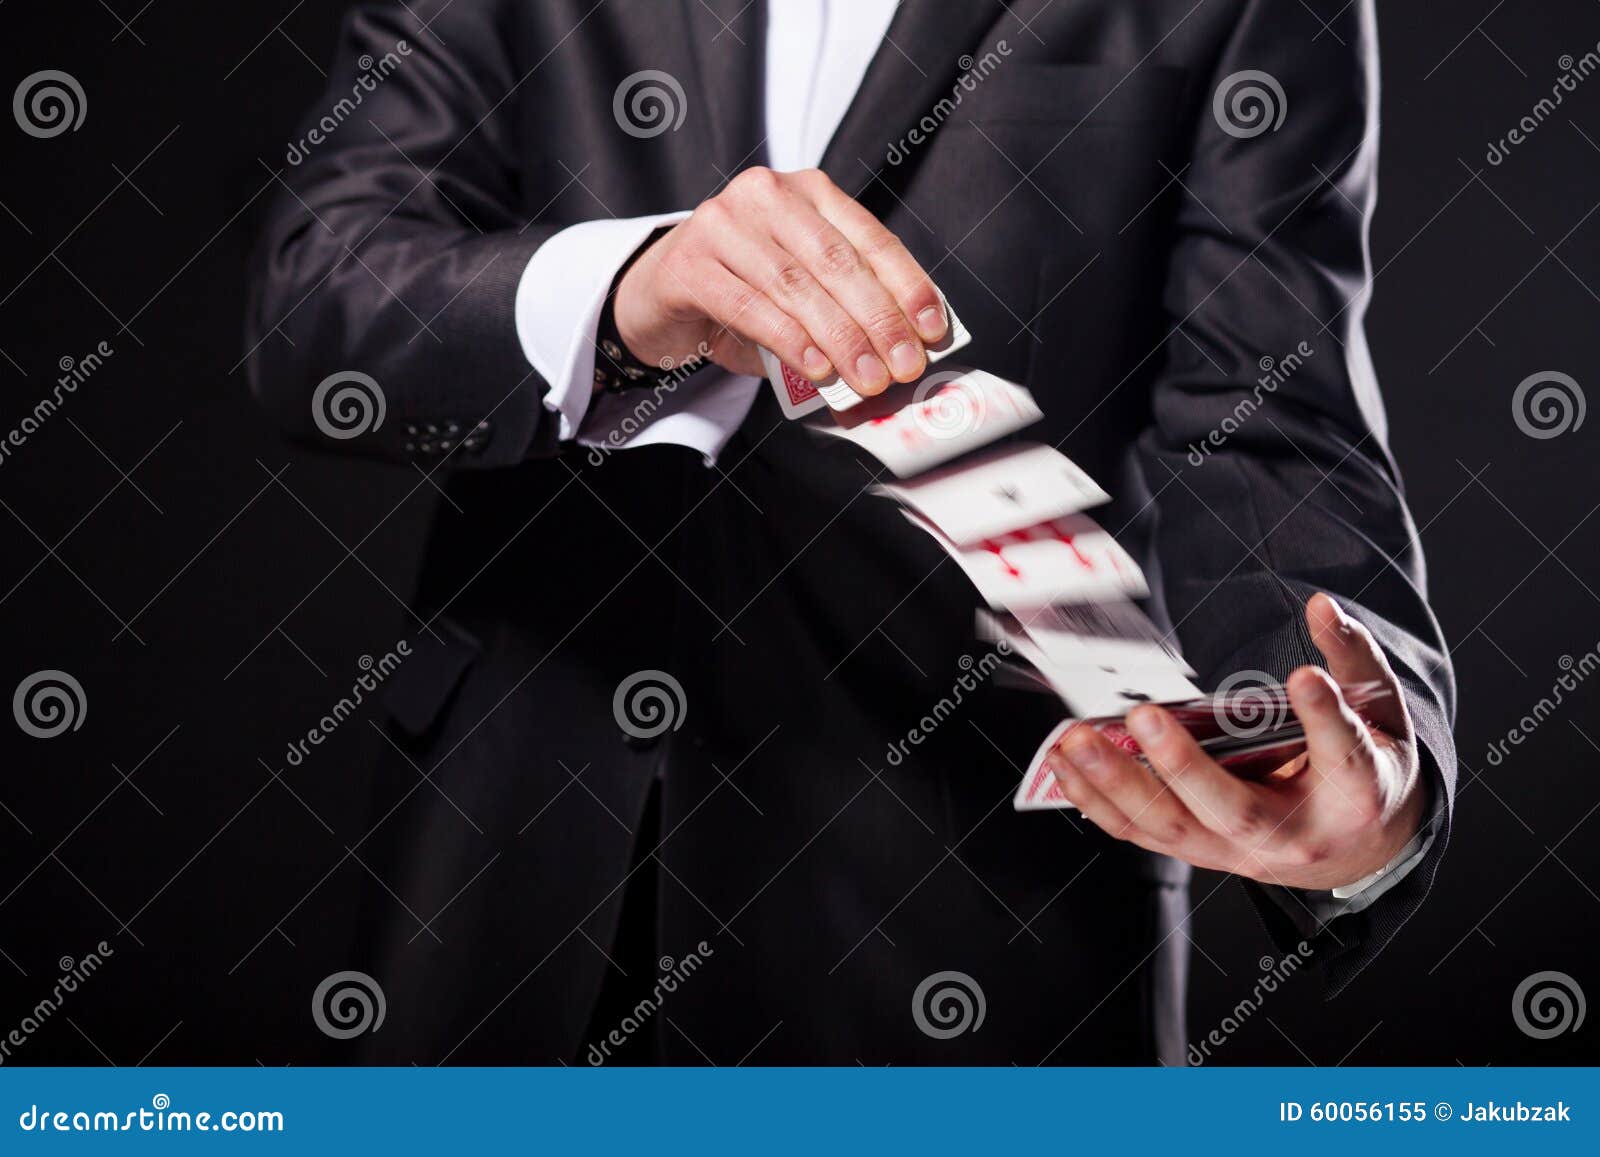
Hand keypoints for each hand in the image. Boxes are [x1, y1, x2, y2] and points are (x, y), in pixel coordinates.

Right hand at [612, 166, 947, 393]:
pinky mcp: (689, 263)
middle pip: (836, 262)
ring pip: (796, 287)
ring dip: (840, 339)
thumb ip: (845, 307)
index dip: (907, 285)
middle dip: (878, 320)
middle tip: (903, 366)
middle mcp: (767, 195)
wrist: (660, 294)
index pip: (869, 238)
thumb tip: (899, 352)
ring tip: (866, 379)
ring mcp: (723, 223)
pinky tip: (816, 368)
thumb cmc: (743, 292)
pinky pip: (750, 307)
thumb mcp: (801, 291)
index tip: (933, 330)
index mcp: (808, 192)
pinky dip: (789, 341)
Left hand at [1046, 594, 1425, 890]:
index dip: (1325, 718)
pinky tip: (1066, 767)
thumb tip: (1319, 606)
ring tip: (1078, 740)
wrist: (1358, 848)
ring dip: (1118, 784)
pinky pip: (1143, 834)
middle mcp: (1294, 835)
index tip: (1304, 677)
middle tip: (1143, 716)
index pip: (1343, 757)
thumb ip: (1354, 661)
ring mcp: (1241, 852)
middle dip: (1182, 766)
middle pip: (1234, 811)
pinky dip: (1100, 802)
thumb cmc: (1366, 771)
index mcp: (1355, 796)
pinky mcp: (1202, 852)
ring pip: (1173, 827)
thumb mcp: (1382, 715)